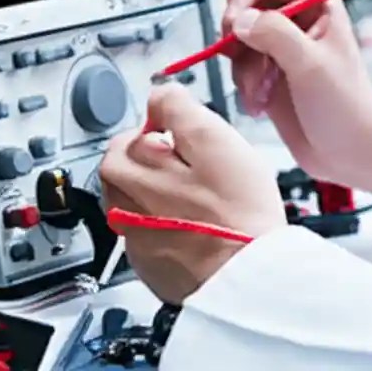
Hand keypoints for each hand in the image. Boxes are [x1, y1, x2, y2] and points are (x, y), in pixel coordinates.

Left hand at [98, 83, 285, 304]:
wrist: (248, 278)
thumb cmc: (238, 214)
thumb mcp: (215, 139)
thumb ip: (178, 108)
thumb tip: (158, 93)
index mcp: (131, 167)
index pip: (131, 130)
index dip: (165, 125)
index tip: (187, 135)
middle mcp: (123, 204)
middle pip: (126, 166)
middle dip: (155, 158)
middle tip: (194, 164)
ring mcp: (134, 237)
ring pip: (134, 200)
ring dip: (157, 191)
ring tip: (198, 196)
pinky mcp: (149, 265)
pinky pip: (148, 232)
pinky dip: (166, 223)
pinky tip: (198, 225)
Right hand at [222, 0, 371, 185]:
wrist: (353, 152)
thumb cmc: (347, 107)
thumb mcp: (311, 64)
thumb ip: (275, 34)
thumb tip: (240, 19)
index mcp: (315, 5)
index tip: (234, 22)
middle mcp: (296, 22)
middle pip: (245, 6)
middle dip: (239, 36)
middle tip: (243, 58)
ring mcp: (280, 50)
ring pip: (237, 40)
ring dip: (241, 68)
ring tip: (261, 91)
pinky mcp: (269, 76)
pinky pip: (239, 68)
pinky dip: (242, 86)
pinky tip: (260, 103)